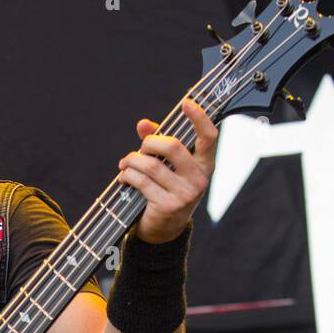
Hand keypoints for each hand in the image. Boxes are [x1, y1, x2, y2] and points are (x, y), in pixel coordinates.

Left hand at [118, 97, 217, 243]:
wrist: (165, 229)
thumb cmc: (167, 189)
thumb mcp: (168, 166)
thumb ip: (158, 142)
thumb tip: (143, 124)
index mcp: (205, 165)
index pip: (209, 137)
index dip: (200, 118)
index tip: (186, 103)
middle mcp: (199, 179)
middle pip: (172, 146)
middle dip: (149, 142)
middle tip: (140, 149)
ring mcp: (185, 194)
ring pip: (151, 164)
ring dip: (132, 160)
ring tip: (125, 163)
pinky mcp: (168, 206)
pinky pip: (142, 182)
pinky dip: (128, 176)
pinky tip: (124, 177)